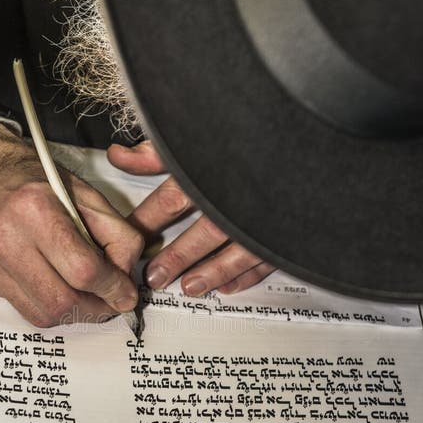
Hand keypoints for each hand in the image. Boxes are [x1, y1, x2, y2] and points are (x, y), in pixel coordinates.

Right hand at [0, 124, 142, 325]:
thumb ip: (113, 232)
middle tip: (109, 302)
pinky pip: (21, 308)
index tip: (125, 294)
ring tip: (86, 298)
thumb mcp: (81, 191)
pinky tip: (55, 289)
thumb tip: (125, 277)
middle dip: (95, 309)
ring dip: (73, 314)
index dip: (112, 289)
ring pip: (42, 313)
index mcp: (36, 207)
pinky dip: (47, 307)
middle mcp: (5, 236)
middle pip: (63, 300)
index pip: (84, 269)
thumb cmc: (28, 176)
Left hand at [107, 140, 273, 295]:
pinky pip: (268, 256)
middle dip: (178, 257)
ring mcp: (266, 214)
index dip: (148, 222)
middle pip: (205, 232)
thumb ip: (158, 151)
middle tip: (155, 276)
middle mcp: (240, 193)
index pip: (172, 200)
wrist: (303, 137)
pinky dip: (248, 274)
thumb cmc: (246, 136)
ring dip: (212, 272)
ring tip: (190, 287)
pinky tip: (228, 286)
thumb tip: (119, 156)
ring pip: (239, 250)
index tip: (133, 238)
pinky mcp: (289, 229)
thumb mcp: (196, 135)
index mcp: (213, 168)